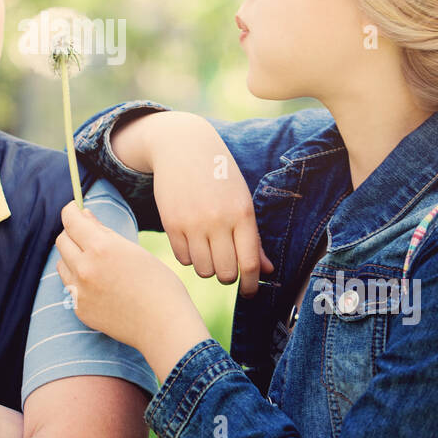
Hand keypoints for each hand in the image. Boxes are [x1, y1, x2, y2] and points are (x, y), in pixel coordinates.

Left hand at [55, 201, 208, 374]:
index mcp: (101, 248)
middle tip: (86, 234)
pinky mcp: (80, 309)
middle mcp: (85, 268)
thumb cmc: (158, 284)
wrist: (164, 326)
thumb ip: (104, 232)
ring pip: (62, 264)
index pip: (71, 221)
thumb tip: (84, 216)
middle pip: (62, 241)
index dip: (71, 211)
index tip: (74, 209)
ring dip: (72, 257)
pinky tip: (100, 284)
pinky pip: (71, 287)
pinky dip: (79, 280)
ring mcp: (80, 291)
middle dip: (72, 233)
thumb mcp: (134, 250)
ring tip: (95, 261)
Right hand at [146, 112, 273, 297]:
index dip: (252, 284)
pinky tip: (193, 242)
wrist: (183, 146)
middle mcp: (218, 220)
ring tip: (209, 251)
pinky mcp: (171, 224)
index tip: (250, 292)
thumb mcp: (241, 200)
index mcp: (242, 214)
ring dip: (208, 267)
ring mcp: (193, 223)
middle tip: (226, 267)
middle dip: (228, 276)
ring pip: (203, 270)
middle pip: (226, 273)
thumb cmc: (219, 176)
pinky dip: (189, 257)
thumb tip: (266, 271)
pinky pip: (183, 259)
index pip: (250, 263)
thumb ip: (253, 238)